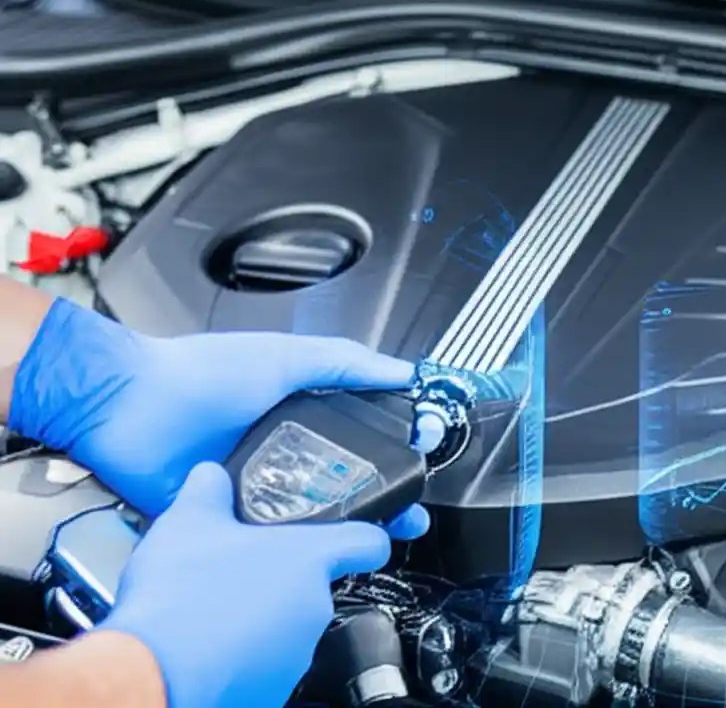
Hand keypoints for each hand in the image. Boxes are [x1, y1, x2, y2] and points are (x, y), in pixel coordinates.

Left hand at [9, 299, 427, 537]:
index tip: (421, 453)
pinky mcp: (230, 519)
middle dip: (384, 499)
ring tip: (381, 535)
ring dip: (347, 525)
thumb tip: (403, 372)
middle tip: (411, 513)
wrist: (125, 406)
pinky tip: (320, 547)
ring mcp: (258, 487)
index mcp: (301, 412)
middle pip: (347, 481)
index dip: (396, 445)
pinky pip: (271, 540)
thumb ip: (344, 363)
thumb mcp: (283, 357)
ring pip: (315, 515)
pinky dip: (295, 545)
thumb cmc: (197, 373)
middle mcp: (284, 451)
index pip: (363, 433)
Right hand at [100, 463, 393, 707]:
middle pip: (314, 583)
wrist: (154, 676)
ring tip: (212, 608)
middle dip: (280, 576)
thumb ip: (209, 491)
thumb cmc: (180, 599)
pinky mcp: (275, 687)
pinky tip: (208, 642)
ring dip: (259, 615)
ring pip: (288, 623)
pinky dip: (243, 652)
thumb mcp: (188, 522)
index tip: (360, 534)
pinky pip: (265, 661)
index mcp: (309, 559)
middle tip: (239, 570)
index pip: (369, 542)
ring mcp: (297, 652)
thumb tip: (211, 477)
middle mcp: (314, 606)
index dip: (367, 535)